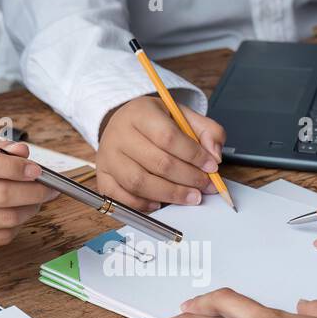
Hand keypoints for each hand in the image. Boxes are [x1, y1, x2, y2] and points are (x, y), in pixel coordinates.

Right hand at [0, 140, 56, 252]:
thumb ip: (2, 148)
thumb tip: (22, 152)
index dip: (12, 167)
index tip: (36, 170)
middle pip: (1, 194)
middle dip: (34, 191)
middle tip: (49, 188)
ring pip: (7, 218)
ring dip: (30, 209)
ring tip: (35, 200)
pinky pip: (2, 236)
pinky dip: (17, 226)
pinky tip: (17, 214)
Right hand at [96, 95, 225, 209]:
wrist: (125, 126)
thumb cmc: (156, 123)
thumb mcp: (183, 116)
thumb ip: (207, 131)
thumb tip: (214, 155)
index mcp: (139, 112)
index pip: (168, 137)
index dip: (193, 155)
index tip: (212, 166)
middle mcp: (119, 133)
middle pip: (156, 162)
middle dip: (187, 178)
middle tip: (205, 186)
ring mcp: (107, 157)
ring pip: (139, 182)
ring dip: (169, 194)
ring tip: (190, 197)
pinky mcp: (102, 176)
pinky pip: (121, 197)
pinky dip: (142, 205)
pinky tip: (160, 204)